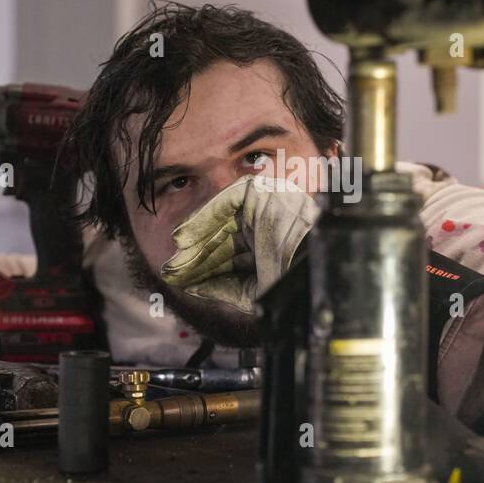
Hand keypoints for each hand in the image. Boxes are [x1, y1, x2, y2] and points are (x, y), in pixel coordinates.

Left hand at [161, 176, 318, 312]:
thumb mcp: (253, 291)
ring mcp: (268, 205)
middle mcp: (270, 223)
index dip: (206, 267)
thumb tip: (193, 287)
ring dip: (195, 241)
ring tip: (174, 259)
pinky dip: (201, 219)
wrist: (311, 270)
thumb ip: (224, 286)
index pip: (233, 254)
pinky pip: (225, 202)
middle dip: (197, 257)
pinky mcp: (262, 191)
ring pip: (221, 222)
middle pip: (224, 238)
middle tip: (172, 272)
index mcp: (275, 246)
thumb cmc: (292, 284)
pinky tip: (182, 238)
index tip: (184, 279)